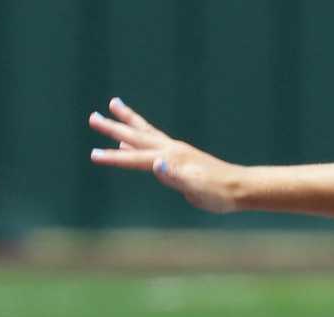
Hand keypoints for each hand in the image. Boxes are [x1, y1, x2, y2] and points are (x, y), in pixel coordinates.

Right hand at [87, 98, 243, 212]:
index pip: (135, 158)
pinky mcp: (183, 155)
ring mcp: (177, 150)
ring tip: (113, 105)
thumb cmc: (219, 194)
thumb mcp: (196, 190)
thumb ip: (176, 178)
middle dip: (113, 128)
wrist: (241, 188)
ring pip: (146, 132)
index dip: (113, 158)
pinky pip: (156, 141)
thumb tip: (157, 164)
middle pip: (136, 136)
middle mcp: (171, 150)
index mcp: (169, 159)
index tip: (93, 155)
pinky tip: (136, 140)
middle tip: (92, 117)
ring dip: (128, 121)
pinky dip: (143, 137)